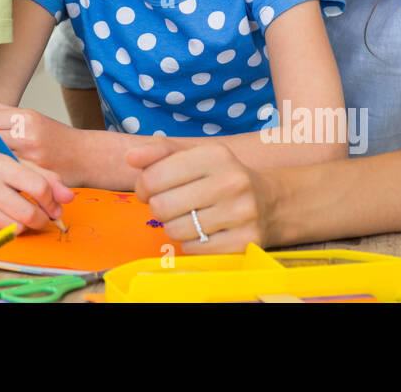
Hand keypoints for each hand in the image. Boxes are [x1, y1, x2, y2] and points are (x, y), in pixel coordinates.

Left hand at [0, 102, 88, 184]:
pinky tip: (10, 174)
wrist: (87, 157)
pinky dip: (5, 174)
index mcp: (26, 117)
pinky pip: (6, 174)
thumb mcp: (33, 117)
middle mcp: (27, 135)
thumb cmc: (56, 137)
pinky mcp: (33, 177)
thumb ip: (3, 111)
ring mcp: (30, 158)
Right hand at [0, 138, 73, 233]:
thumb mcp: (21, 163)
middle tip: (43, 216)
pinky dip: (7, 228)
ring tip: (24, 214)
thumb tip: (69, 198)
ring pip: (15, 228)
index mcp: (0, 164)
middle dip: (42, 219)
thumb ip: (47, 178)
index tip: (54, 206)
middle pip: (29, 215)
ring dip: (25, 225)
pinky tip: (4, 215)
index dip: (52, 201)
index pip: (39, 188)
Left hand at [127, 139, 269, 253]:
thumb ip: (159, 151)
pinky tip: (203, 230)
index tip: (148, 189)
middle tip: (167, 204)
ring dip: (173, 226)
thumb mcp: (195, 155)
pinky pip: (193, 248)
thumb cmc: (221, 176)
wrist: (271, 201)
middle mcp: (231, 182)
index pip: (154, 176)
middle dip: (157, 207)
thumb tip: (130, 156)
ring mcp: (240, 214)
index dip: (142, 187)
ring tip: (186, 217)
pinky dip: (190, 242)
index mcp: (214, 155)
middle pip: (162, 206)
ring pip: (175, 230)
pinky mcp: (244, 242)